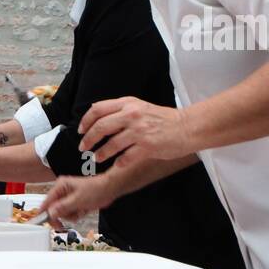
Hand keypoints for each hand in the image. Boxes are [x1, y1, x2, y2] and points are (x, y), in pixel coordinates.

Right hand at [42, 174, 116, 226]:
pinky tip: (83, 211)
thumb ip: (63, 207)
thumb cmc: (95, 189)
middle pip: (54, 209)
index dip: (45, 212)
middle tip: (61, 225)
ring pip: (63, 213)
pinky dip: (76, 215)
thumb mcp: (77, 199)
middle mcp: (63, 191)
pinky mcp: (75, 203)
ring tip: (80, 210)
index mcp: (61, 186)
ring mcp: (69, 198)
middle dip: (62, 216)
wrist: (108, 190)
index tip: (42, 222)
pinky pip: (70, 214)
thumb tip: (51, 213)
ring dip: (71, 216)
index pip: (47, 201)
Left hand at [78, 97, 192, 165]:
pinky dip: (118, 162)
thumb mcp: (140, 107)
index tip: (81, 131)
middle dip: (88, 139)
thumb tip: (97, 116)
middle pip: (101, 127)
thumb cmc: (163, 118)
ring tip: (97, 158)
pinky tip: (116, 165)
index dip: (86, 121)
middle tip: (83, 148)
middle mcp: (132, 115)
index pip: (98, 109)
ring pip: (111, 144)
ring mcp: (140, 131)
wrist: (187, 126)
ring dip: (101, 153)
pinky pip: (126, 157)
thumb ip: (121, 110)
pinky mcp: (148, 146)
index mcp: (128, 104)